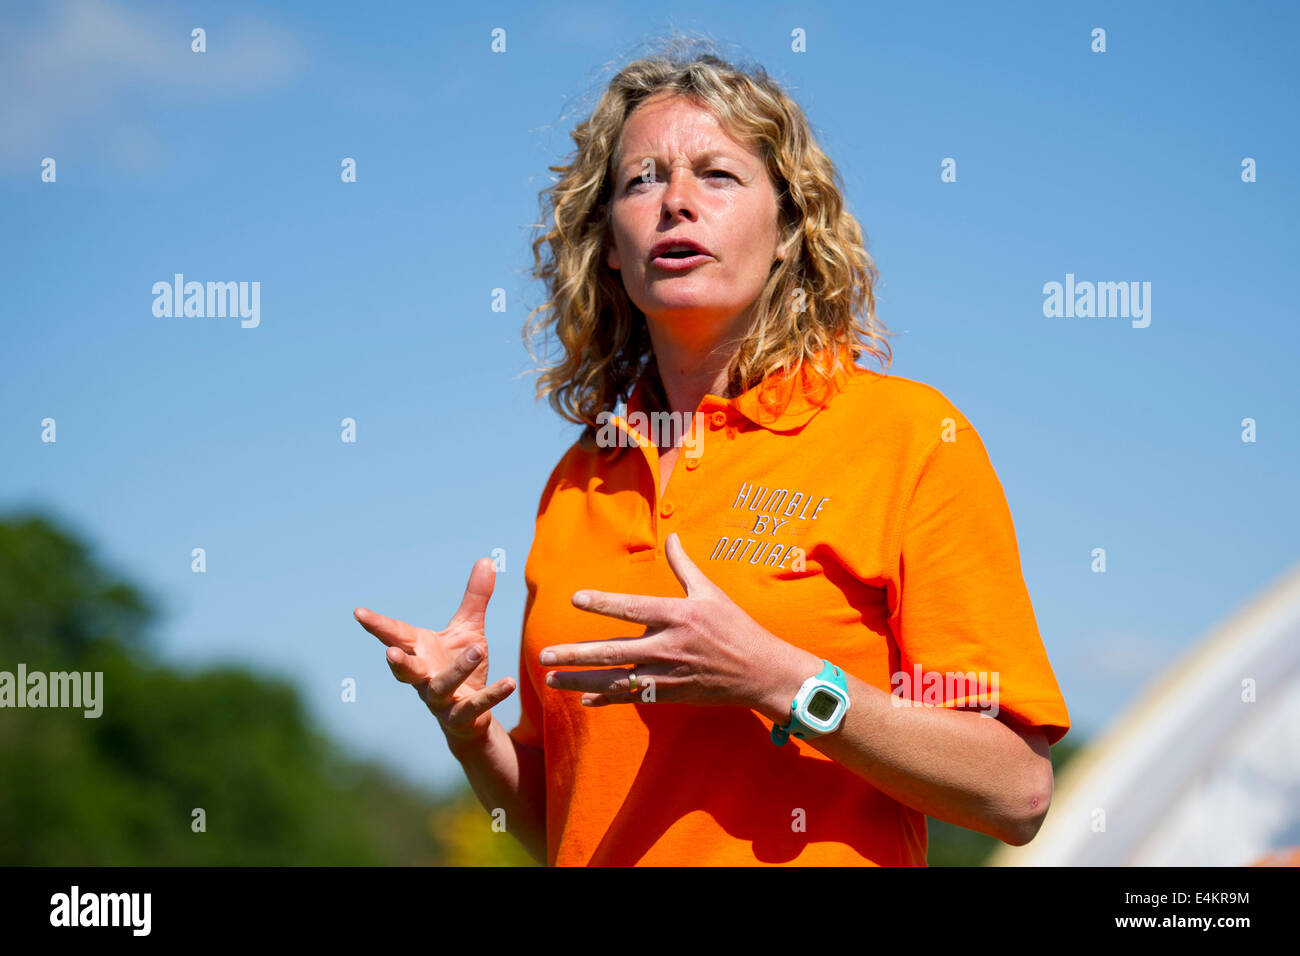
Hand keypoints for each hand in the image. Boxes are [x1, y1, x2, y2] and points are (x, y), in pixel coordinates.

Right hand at [354, 557, 515, 742]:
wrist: (471, 715)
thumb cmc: (463, 667)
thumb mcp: (469, 629)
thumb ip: (475, 597)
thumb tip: (488, 559)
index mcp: (420, 651)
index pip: (396, 634)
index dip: (376, 624)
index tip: (358, 612)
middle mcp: (424, 676)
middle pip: (406, 670)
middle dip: (398, 662)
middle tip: (391, 652)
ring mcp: (440, 699)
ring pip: (442, 686)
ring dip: (458, 669)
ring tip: (478, 648)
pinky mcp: (462, 716)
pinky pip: (475, 705)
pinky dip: (492, 694)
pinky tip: (510, 682)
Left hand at [540, 532, 818, 712]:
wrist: (761, 672)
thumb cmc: (737, 627)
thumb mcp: (711, 592)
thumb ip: (683, 566)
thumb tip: (672, 536)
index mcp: (678, 615)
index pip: (632, 607)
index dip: (602, 602)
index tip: (575, 599)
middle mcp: (668, 646)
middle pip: (613, 650)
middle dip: (576, 653)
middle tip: (544, 653)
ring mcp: (668, 674)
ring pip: (616, 679)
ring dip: (581, 679)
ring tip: (551, 678)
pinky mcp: (670, 694)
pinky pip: (631, 698)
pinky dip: (606, 699)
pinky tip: (583, 699)